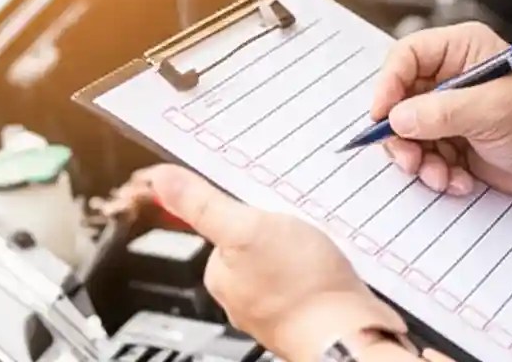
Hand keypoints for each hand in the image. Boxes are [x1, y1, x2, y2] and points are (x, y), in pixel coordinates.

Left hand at [142, 164, 408, 361]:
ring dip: (297, 250)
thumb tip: (161, 181)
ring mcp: (276, 308)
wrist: (349, 331)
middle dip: (275, 229)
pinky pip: (306, 280)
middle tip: (295, 222)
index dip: (246, 210)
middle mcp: (243, 297)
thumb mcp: (246, 227)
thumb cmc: (301, 288)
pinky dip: (317, 270)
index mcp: (220, 275)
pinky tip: (328, 266)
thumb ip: (204, 204)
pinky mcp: (308, 312)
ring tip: (315, 243)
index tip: (264, 205)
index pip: (222, 228)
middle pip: (253, 246)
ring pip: (281, 264)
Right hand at [370, 22, 511, 197]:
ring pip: (408, 134)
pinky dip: (436, 173)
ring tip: (442, 176)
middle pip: (399, 100)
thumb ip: (443, 112)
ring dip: (420, 161)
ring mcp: (449, 111)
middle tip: (410, 159)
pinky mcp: (453, 141)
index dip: (388, 84)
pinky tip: (460, 181)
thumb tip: (397, 119)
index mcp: (461, 50)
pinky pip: (425, 157)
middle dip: (400, 135)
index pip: (406, 57)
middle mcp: (450, 78)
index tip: (382, 115)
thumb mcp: (493, 110)